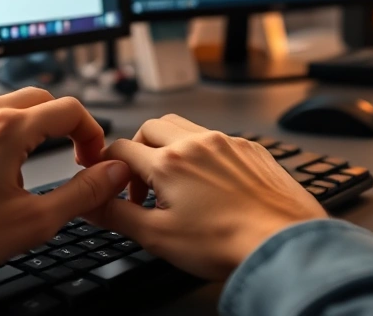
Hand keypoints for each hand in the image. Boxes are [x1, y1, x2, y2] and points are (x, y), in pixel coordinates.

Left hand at [0, 87, 128, 279]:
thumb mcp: (33, 221)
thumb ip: (83, 193)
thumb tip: (112, 174)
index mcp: (7, 128)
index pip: (70, 109)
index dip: (92, 134)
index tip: (92, 160)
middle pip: (41, 99)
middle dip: (64, 125)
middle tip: (71, 157)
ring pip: (7, 105)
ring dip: (31, 128)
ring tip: (28, 171)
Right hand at [84, 115, 325, 279]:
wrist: (283, 244)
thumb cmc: (226, 244)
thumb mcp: (158, 237)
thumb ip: (116, 215)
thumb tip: (89, 203)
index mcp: (169, 162)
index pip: (120, 149)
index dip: (106, 166)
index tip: (106, 180)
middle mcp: (197, 143)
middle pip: (150, 129)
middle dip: (137, 151)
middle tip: (139, 184)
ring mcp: (227, 143)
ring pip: (185, 128)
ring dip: (169, 147)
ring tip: (173, 183)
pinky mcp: (252, 150)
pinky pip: (217, 139)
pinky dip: (203, 153)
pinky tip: (209, 184)